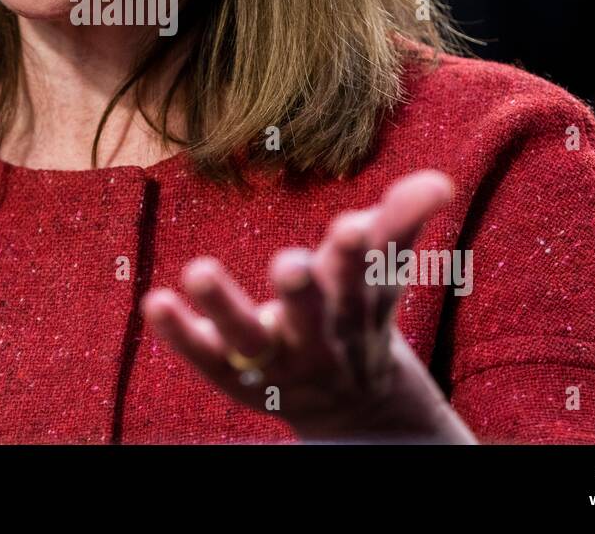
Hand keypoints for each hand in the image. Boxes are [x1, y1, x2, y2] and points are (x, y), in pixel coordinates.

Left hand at [140, 169, 476, 442]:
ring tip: (198, 270)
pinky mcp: (236, 377)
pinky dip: (181, 335)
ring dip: (226, 307)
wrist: (355, 414)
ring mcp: (276, 363)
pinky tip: (155, 303)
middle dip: (303, 291)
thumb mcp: (386, 280)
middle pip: (313, 317)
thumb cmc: (361, 322)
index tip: (353, 225)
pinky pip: (206, 358)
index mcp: (358, 312)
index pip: (365, 284)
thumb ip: (403, 226)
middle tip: (290, 264)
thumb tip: (439, 181)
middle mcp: (319, 342)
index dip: (360, 257)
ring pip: (251, 340)